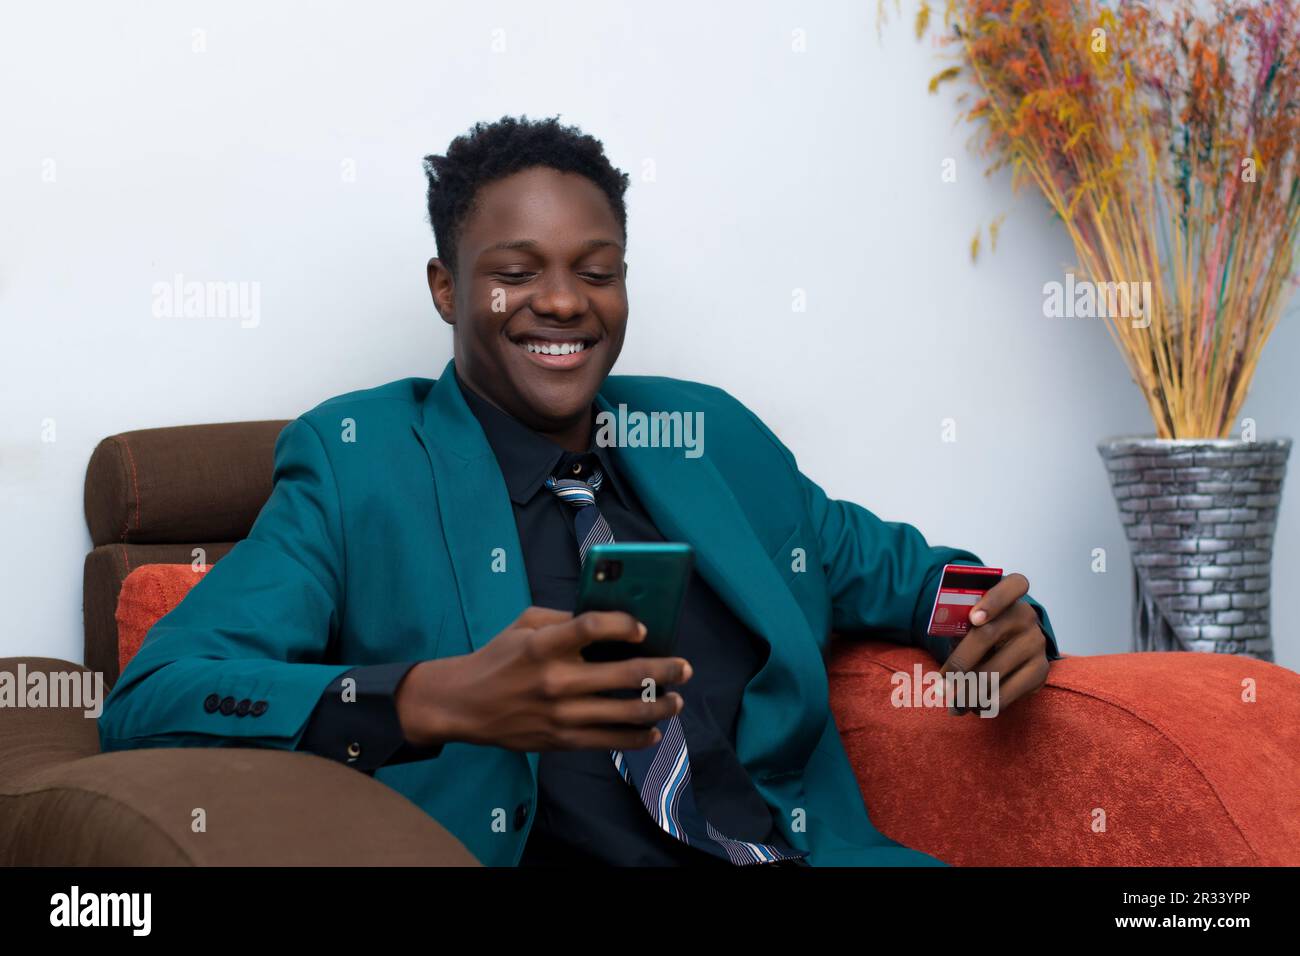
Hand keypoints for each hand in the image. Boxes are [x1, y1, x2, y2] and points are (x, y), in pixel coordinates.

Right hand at [395, 605, 691, 751]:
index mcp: (544, 645)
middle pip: (624, 673)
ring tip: (676, 700)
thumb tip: (611, 620)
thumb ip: (565, 619)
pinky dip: (638, 737)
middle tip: (684, 668)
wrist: (464, 705)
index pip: (592, 626)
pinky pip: (610, 741)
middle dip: (664, 670)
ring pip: (626, 712)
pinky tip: (653, 731)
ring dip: (660, 706)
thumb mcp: (524, 625)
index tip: (643, 628)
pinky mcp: (562, 740)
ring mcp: (561, 714)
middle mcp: (556, 680)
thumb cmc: (499, 658)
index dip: (623, 625)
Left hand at [938, 572, 1049, 716]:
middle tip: (940, 686)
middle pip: (987, 636)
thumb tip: (938, 631)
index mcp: (1011, 594)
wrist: (1011, 643)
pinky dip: (986, 704)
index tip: (973, 619)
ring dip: (968, 693)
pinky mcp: (1040, 671)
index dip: (993, 601)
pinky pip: (1008, 692)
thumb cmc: (982, 626)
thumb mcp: (971, 616)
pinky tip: (973, 708)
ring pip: (994, 672)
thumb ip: (959, 618)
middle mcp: (1026, 617)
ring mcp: (1036, 644)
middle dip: (959, 664)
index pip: (1013, 585)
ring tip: (952, 705)